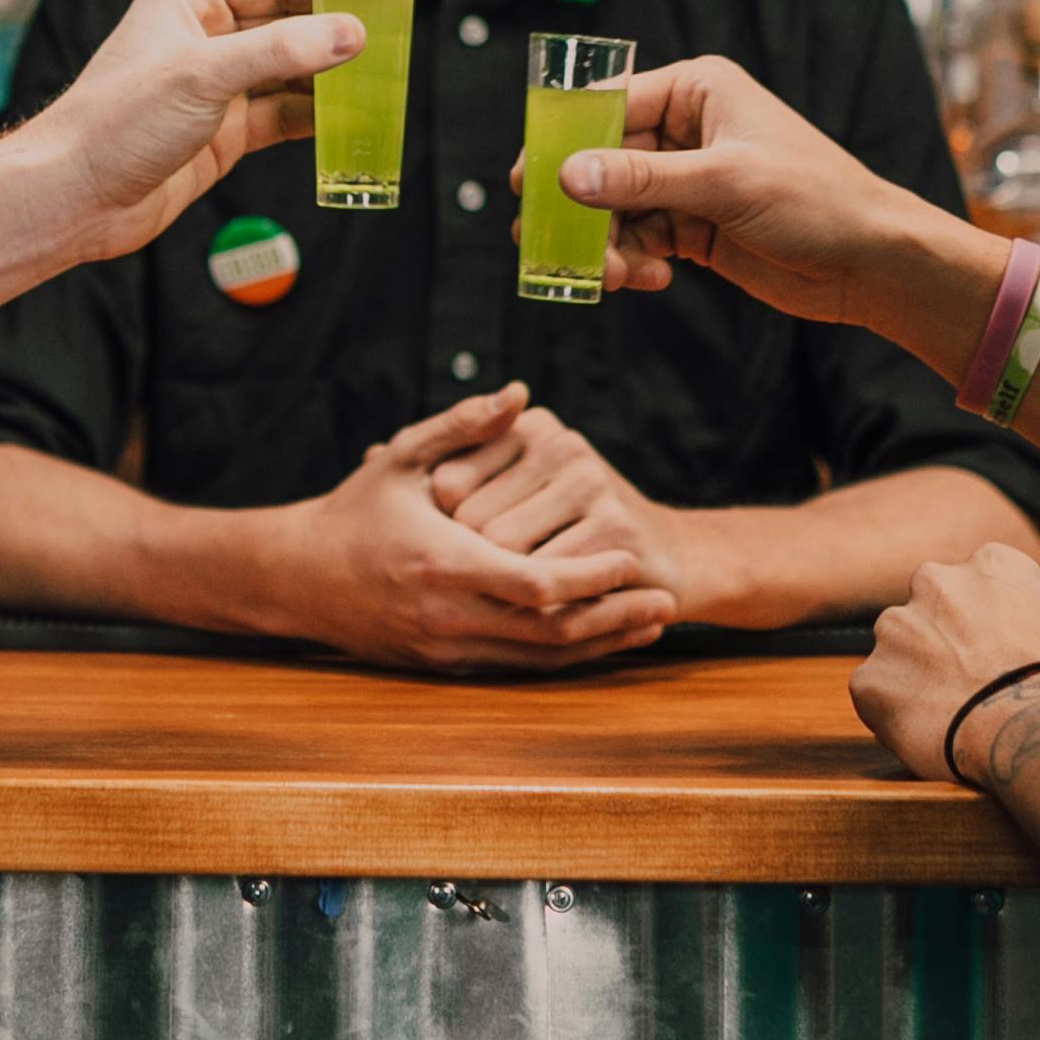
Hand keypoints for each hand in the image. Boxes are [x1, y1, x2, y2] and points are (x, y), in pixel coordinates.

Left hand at [11, 0, 358, 265]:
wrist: (75, 198)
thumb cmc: (118, 122)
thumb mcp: (204, 75)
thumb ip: (281, 52)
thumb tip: (349, 34)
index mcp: (188, 2)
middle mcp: (203, 40)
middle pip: (285, 25)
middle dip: (331, 35)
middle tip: (385, 44)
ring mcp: (214, 90)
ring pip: (286, 75)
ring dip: (327, 80)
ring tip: (376, 85)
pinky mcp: (220, 135)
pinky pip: (279, 117)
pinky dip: (312, 118)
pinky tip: (344, 122)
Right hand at [273, 385, 675, 673]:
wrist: (297, 578)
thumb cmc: (353, 510)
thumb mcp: (402, 457)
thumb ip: (464, 426)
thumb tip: (521, 392)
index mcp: (441, 564)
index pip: (532, 585)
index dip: (589, 578)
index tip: (631, 557)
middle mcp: (447, 617)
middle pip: (549, 634)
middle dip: (613, 620)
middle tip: (667, 602)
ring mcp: (446, 649)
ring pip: (538, 661)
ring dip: (598, 646)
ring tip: (650, 626)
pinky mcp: (445, 665)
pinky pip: (516, 669)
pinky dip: (562, 658)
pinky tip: (600, 641)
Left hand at [425, 403, 728, 616]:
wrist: (670, 557)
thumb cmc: (571, 526)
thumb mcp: (511, 484)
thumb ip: (443, 461)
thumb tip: (368, 455)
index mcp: (527, 427)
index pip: (446, 480)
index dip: (438, 529)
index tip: (447, 551)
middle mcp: (560, 443)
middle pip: (471, 520)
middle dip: (467, 562)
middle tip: (469, 585)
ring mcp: (591, 481)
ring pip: (503, 552)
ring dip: (500, 588)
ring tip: (498, 599)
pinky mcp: (615, 527)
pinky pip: (545, 579)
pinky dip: (534, 604)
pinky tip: (535, 613)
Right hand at [545, 55, 933, 324]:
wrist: (870, 261)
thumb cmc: (814, 200)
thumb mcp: (725, 183)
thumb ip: (643, 180)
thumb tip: (567, 175)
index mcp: (697, 91)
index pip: (610, 104)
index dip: (564, 140)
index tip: (528, 179)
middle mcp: (687, 129)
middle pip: (603, 160)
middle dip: (580, 204)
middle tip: (547, 242)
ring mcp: (688, 180)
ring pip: (616, 207)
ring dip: (605, 243)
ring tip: (614, 276)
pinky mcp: (693, 226)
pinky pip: (638, 239)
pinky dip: (632, 262)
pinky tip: (647, 280)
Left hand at [850, 542, 1039, 784]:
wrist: (1029, 735)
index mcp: (993, 566)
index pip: (983, 581)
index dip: (993, 620)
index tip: (1004, 652)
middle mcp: (935, 582)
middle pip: (932, 608)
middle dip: (945, 641)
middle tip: (970, 683)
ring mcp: (895, 628)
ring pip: (899, 650)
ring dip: (916, 676)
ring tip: (949, 716)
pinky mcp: (869, 678)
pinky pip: (876, 694)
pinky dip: (894, 714)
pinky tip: (925, 736)